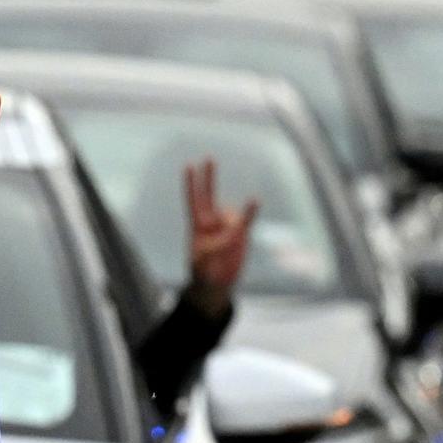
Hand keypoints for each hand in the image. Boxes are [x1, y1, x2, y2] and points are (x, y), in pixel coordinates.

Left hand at [183, 158, 256, 317]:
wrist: (216, 285)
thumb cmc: (203, 273)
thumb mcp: (203, 261)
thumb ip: (216, 244)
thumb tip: (233, 229)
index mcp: (197, 227)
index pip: (193, 201)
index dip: (191, 184)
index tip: (188, 166)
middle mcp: (212, 222)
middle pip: (209, 195)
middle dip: (209, 177)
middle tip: (209, 158)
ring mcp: (226, 226)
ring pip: (231, 216)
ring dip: (231, 227)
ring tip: (227, 248)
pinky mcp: (241, 233)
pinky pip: (246, 220)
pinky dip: (250, 212)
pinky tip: (254, 201)